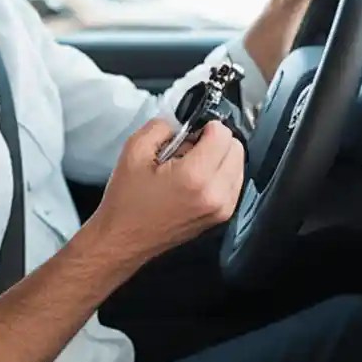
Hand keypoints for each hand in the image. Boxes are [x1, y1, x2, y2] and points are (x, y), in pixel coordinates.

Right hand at [89, 119, 244, 263]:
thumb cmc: (127, 202)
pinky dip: (220, 174)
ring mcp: (222, 209)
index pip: (223, 135)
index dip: (205, 126)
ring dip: (219, 157)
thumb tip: (183, 122)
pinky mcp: (221, 216)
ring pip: (238, 164)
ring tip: (189, 165)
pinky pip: (234, 182)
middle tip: (188, 147)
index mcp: (194, 177)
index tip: (191, 131)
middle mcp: (215, 195)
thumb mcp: (134, 151)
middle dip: (214, 141)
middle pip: (236, 148)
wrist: (123, 239)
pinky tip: (195, 179)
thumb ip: (162, 127)